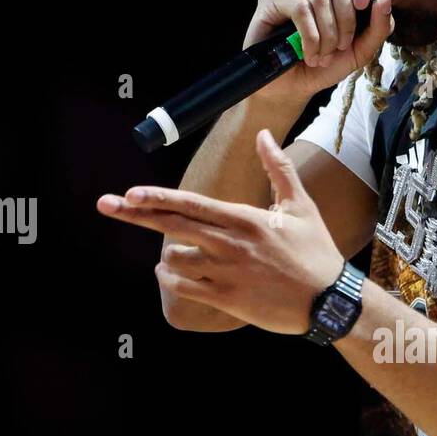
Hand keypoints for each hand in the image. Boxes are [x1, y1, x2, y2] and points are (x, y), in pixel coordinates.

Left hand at [96, 130, 345, 334]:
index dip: (157, 198)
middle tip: (106, 205)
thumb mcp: (301, 206)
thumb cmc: (316, 252)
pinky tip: (170, 275)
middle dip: (135, 215)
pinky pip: (185, 289)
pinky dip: (171, 281)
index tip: (129, 193)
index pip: (191, 204)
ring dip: (165, 256)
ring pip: (176, 260)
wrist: (330, 301)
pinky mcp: (228, 301)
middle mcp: (231, 245)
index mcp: (245, 219)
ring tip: (167, 256)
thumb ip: (278, 168)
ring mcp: (227, 274)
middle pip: (173, 227)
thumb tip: (265, 134)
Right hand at [243, 0, 395, 105]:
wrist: (293, 87)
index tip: (363, 6)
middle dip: (347, 20)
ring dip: (327, 35)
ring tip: (323, 56)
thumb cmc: (325, 65)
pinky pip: (300, 8)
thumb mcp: (361, 50)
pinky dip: (310, 37)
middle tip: (341, 46)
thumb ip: (378, 26)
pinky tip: (309, 54)